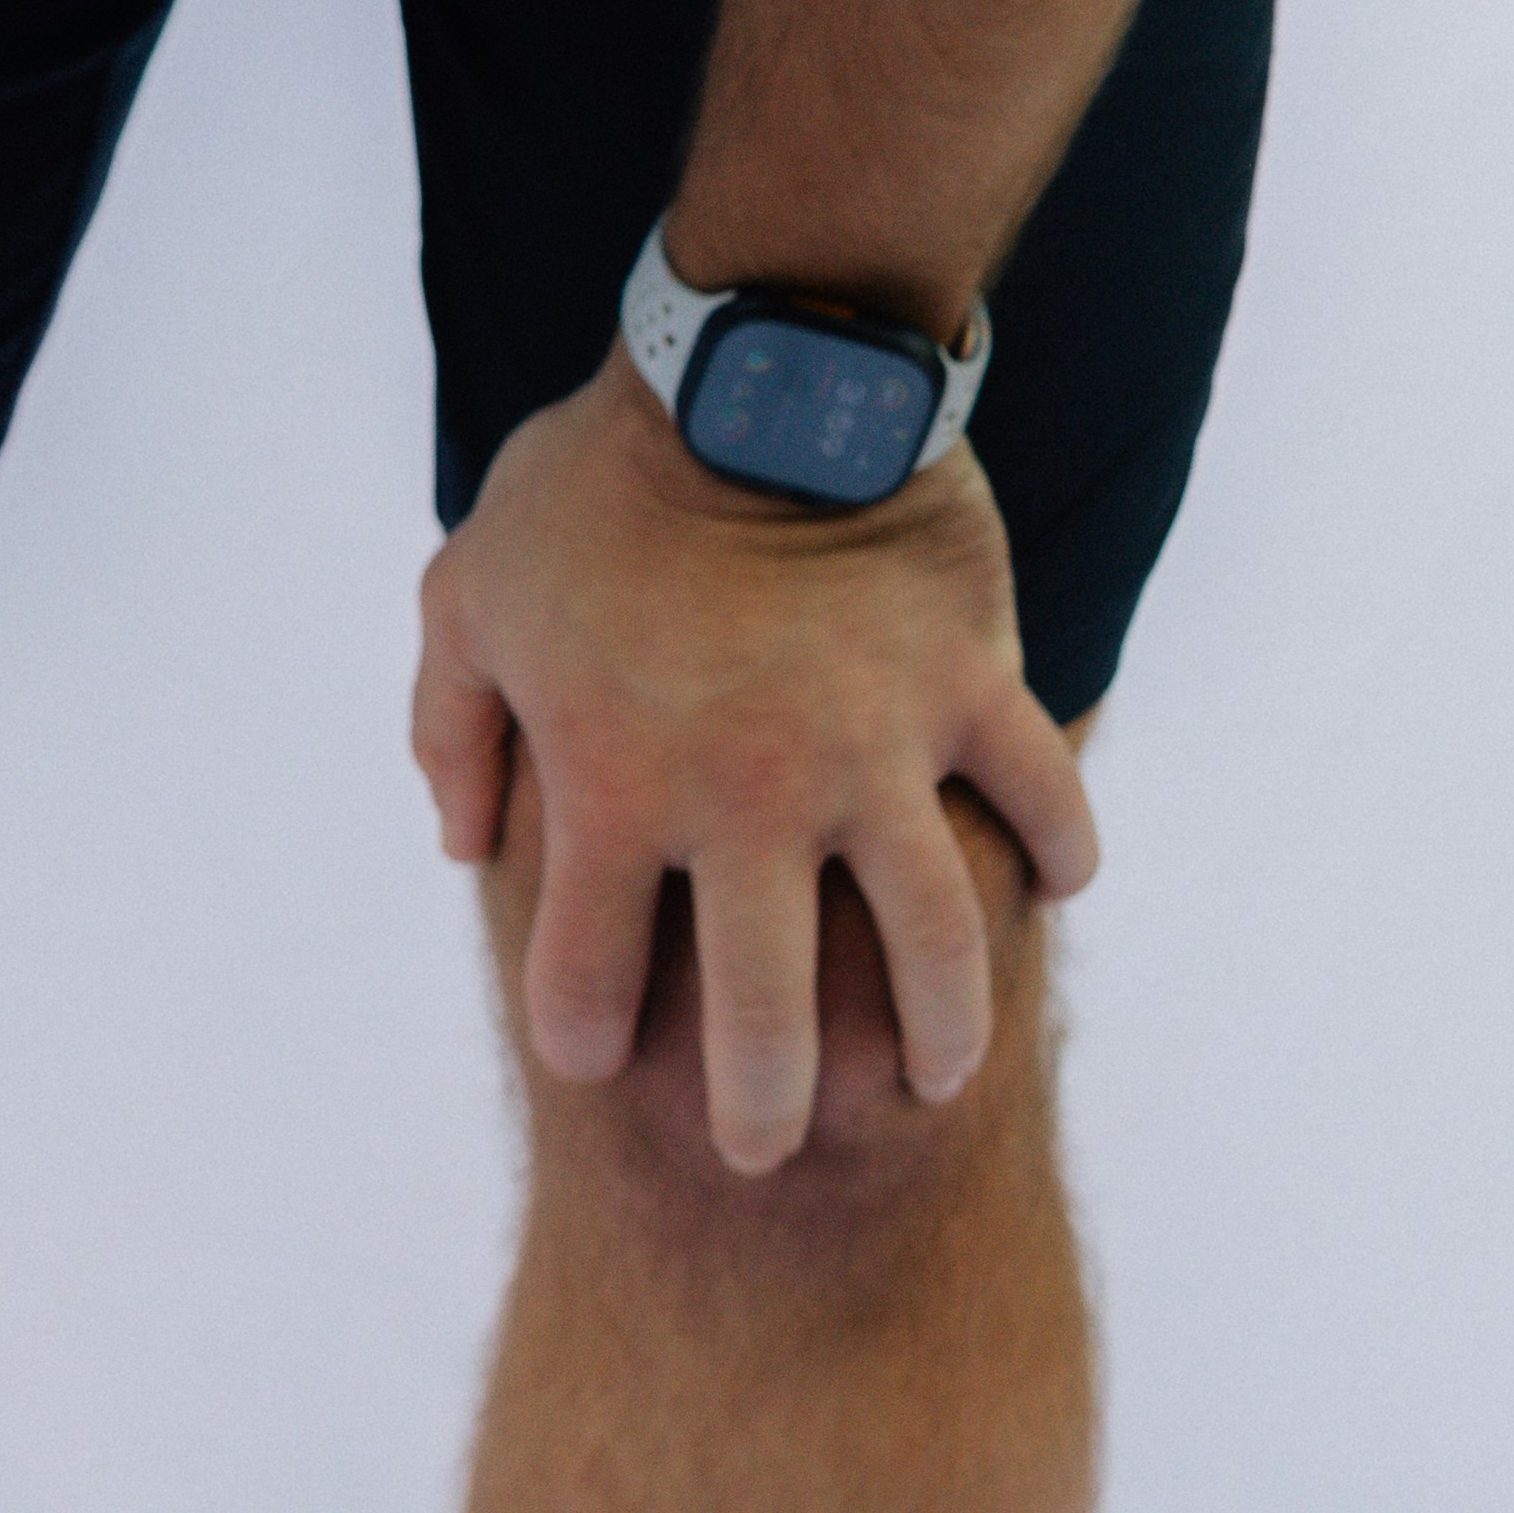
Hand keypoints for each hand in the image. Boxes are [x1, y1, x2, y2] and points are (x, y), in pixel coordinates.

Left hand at [410, 354, 1098, 1175]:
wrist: (754, 364)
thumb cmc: (591, 482)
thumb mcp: (468, 592)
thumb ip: (452, 728)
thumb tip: (460, 843)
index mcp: (613, 786)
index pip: (583, 978)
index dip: (581, 1035)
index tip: (598, 1055)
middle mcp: (749, 798)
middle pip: (763, 1016)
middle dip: (758, 1107)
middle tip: (763, 1148)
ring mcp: (875, 749)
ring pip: (933, 944)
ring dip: (940, 1031)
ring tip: (933, 1077)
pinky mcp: (971, 684)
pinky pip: (1040, 795)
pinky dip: (1060, 848)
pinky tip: (1057, 889)